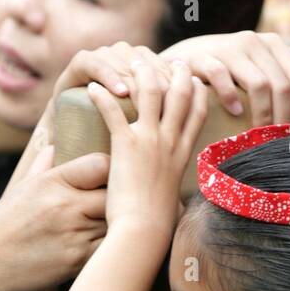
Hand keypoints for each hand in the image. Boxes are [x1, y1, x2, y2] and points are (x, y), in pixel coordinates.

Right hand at [0, 147, 110, 290]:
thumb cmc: (6, 222)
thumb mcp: (23, 187)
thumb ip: (44, 164)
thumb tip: (57, 145)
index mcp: (52, 182)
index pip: (101, 164)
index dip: (113, 169)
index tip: (113, 177)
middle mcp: (64, 205)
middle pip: (115, 195)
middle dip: (120, 199)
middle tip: (122, 202)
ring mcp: (73, 234)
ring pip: (116, 223)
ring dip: (119, 224)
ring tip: (120, 222)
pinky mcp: (78, 259)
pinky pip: (109, 247)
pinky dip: (112, 245)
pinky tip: (110, 243)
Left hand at [87, 57, 206, 234]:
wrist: (144, 232)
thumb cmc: (156, 223)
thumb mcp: (173, 197)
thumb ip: (172, 185)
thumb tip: (172, 195)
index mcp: (183, 153)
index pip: (198, 113)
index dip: (198, 92)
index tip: (194, 80)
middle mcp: (170, 142)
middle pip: (180, 94)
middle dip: (176, 72)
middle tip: (169, 59)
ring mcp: (150, 141)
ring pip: (150, 92)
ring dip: (141, 72)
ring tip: (130, 60)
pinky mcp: (126, 146)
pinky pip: (112, 112)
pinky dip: (101, 96)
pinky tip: (91, 87)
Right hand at [158, 29, 289, 124]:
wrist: (183, 56)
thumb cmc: (229, 64)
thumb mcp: (260, 61)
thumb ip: (289, 62)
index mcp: (271, 43)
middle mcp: (252, 41)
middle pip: (282, 84)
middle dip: (284, 115)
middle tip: (279, 138)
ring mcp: (227, 47)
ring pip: (258, 83)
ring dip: (263, 113)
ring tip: (260, 132)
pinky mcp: (202, 57)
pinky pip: (221, 76)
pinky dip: (231, 97)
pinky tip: (235, 113)